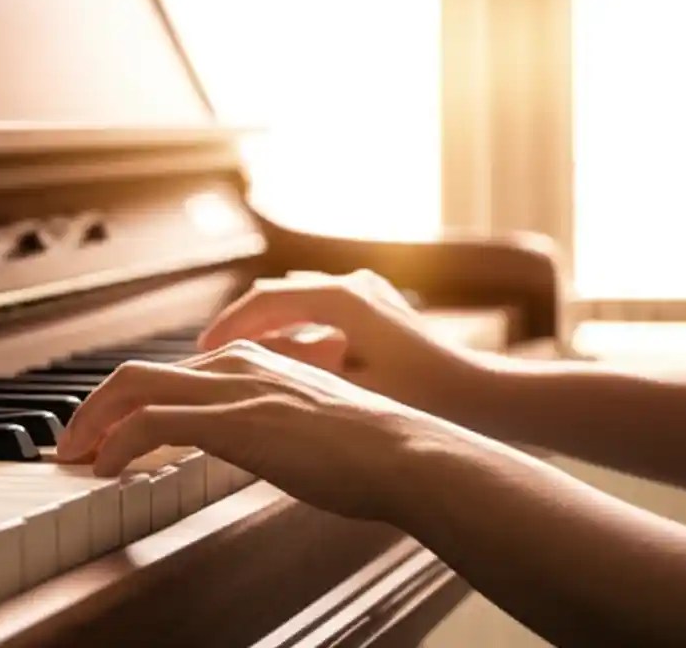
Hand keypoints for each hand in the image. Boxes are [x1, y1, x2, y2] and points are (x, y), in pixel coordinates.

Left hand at [55, 339, 460, 522]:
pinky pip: (149, 423)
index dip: (128, 402)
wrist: (402, 454)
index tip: (106, 432)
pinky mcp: (229, 420)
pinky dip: (115, 444)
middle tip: (71, 444)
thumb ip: (269, 424)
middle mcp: (235, 364)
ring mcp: (230, 389)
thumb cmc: (366, 451)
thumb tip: (249, 445)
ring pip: (131, 388)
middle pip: (136, 372)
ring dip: (91, 424)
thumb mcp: (306, 426)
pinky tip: (105, 470)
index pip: (169, 374)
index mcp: (253, 361)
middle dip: (92, 408)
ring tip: (73, 458)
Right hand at [197, 269, 487, 422]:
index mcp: (341, 298)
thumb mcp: (346, 390)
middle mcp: (352, 285)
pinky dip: (297, 334)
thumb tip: (245, 363)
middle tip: (210, 354)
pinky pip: (321, 316)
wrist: (484, 398)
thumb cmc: (422, 399)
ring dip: (268, 329)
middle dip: (242, 325)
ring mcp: (368, 294)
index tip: (200, 350)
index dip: (227, 324)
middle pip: (278, 296)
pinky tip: (286, 363)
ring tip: (239, 358)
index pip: (264, 300)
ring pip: (299, 305)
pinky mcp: (378, 312)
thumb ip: (294, 370)